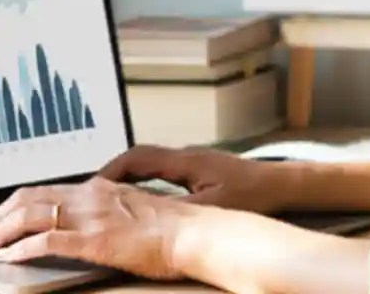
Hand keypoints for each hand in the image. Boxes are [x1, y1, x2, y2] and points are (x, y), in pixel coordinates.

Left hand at [0, 177, 204, 280]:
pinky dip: (21, 249)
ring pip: (29, 216)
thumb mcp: (134, 208)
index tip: (1, 222)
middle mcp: (88, 196)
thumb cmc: (174, 227)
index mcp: (97, 188)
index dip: (14, 205)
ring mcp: (90, 217)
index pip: (43, 190)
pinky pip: (46, 241)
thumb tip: (88, 220)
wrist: (194, 232)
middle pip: (27, 198)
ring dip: (0, 233)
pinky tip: (8, 259)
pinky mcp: (95, 240)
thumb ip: (107, 209)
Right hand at [98, 145, 289, 212]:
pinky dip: (142, 180)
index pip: (137, 158)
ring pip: (148, 162)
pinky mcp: (197, 169)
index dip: (111, 170)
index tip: (91, 185)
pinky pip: (160, 169)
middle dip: (112, 172)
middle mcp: (183, 155)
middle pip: (138, 157)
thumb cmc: (252, 193)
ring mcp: (190, 161)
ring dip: (126, 176)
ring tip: (106, 195)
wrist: (279, 184)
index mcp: (184, 161)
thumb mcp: (214, 205)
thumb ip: (181, 208)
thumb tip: (148, 213)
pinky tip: (138, 197)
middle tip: (90, 192)